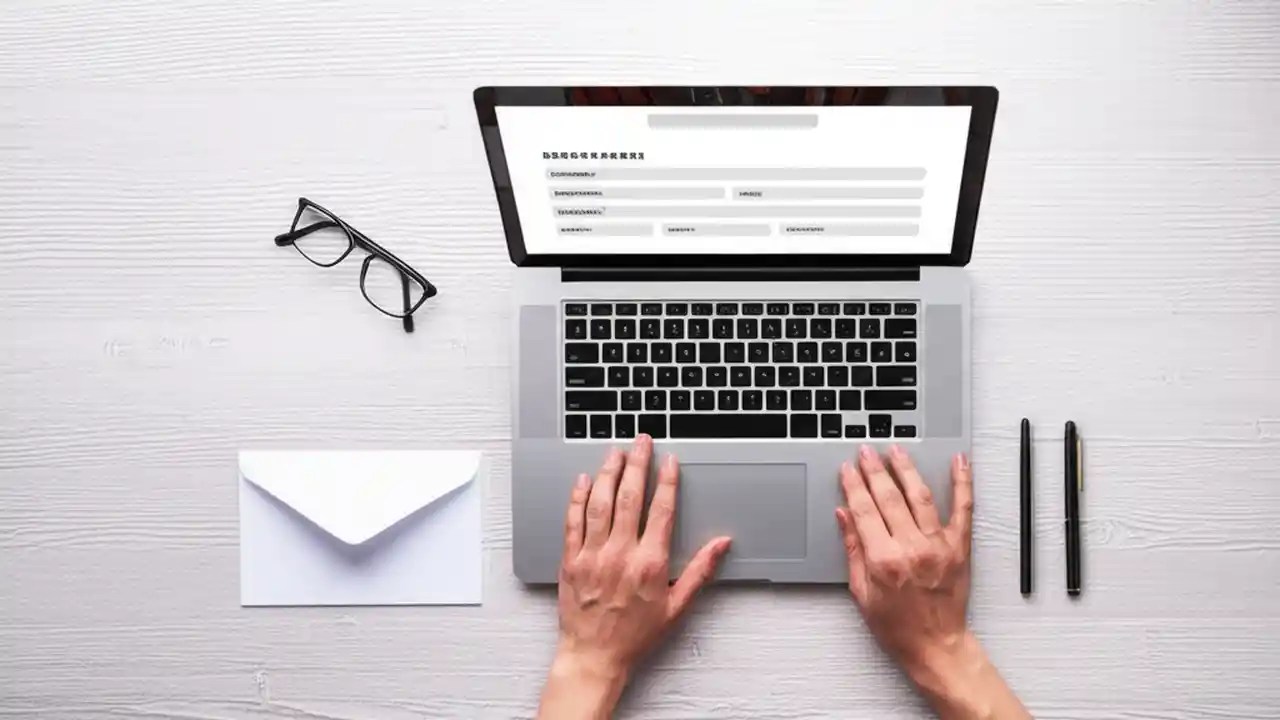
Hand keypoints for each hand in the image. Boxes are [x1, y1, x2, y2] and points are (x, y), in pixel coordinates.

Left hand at [538, 435, 731, 719]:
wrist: (594, 656)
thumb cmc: (635, 635)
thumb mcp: (677, 606)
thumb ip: (700, 571)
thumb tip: (721, 544)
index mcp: (649, 563)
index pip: (661, 510)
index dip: (666, 481)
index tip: (669, 461)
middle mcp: (620, 554)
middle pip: (629, 497)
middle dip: (637, 464)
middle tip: (642, 442)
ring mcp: (592, 555)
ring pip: (599, 502)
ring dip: (608, 473)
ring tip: (615, 452)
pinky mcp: (570, 561)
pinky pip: (573, 521)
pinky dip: (577, 497)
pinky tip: (583, 480)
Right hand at [837, 445, 1028, 719]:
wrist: (935, 646)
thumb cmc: (897, 627)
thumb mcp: (861, 592)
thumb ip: (853, 549)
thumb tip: (844, 515)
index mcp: (883, 560)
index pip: (863, 510)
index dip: (853, 485)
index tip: (847, 469)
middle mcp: (911, 548)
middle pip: (888, 497)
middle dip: (874, 470)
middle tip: (866, 451)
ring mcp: (938, 546)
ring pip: (920, 496)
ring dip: (906, 469)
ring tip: (896, 450)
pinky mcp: (959, 547)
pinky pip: (963, 509)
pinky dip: (962, 482)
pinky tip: (958, 462)